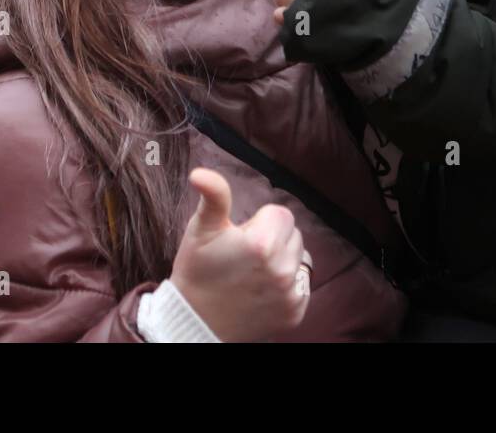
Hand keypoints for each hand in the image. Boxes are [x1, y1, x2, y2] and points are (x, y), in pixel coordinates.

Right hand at [168, 168, 310, 342]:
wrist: (193, 323)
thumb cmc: (197, 272)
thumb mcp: (201, 230)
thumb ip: (214, 196)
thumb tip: (199, 173)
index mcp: (263, 243)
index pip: (281, 214)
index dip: (259, 223)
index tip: (240, 238)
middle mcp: (282, 269)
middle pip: (292, 234)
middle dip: (273, 239)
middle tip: (245, 256)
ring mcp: (290, 293)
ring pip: (299, 258)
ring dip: (283, 261)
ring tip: (253, 274)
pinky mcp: (295, 312)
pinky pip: (302, 284)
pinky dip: (287, 285)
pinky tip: (262, 291)